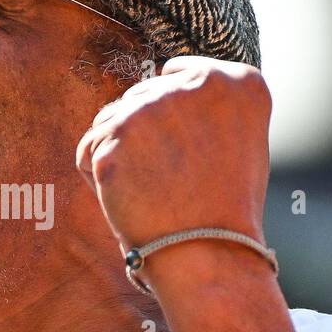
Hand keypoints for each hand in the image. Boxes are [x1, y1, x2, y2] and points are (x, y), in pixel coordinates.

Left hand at [75, 57, 271, 253]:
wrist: (207, 255)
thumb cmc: (225, 210)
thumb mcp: (240, 142)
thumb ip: (208, 108)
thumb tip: (162, 84)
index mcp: (241, 83)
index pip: (179, 75)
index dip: (174, 119)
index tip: (188, 152)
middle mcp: (199, 82)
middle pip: (143, 96)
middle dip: (146, 136)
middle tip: (172, 181)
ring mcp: (155, 103)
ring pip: (112, 119)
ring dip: (120, 155)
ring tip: (153, 192)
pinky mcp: (116, 130)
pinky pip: (90, 148)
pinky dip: (100, 176)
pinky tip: (131, 199)